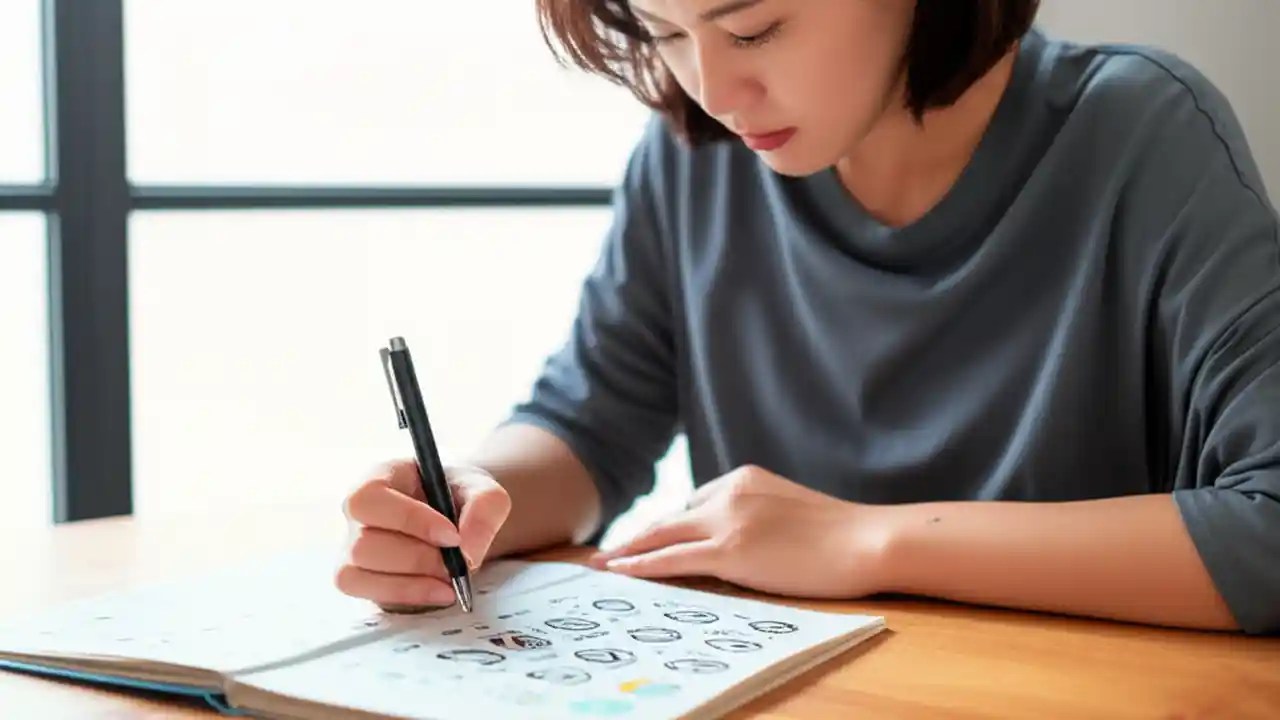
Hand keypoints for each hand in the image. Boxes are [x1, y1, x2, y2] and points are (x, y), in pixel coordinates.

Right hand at [335, 460, 510, 610]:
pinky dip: (404, 596)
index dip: (409, 520)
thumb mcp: (485, 492)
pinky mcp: (360, 578)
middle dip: (416, 559)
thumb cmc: (462, 498)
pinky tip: (439, 593)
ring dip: (410, 581)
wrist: (460, 521)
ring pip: (358, 571)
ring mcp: (352, 547)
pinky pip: (364, 592)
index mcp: (380, 478)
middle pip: (363, 543)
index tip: (452, 537)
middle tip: (455, 565)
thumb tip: (467, 554)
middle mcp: (358, 513)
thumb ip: (484, 511)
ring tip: (450, 579)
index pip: (371, 498)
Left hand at [591, 465, 892, 598]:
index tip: (650, 541)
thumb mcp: (791, 511)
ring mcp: (728, 519)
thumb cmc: (842, 534)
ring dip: (628, 551)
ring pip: (663, 535)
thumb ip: (758, 517)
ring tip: (602, 565)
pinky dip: (642, 566)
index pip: (694, 503)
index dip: (669, 527)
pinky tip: (621, 573)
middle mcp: (729, 491)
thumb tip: (742, 542)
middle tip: (607, 553)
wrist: (868, 539)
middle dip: (636, 537)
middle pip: (670, 517)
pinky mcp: (730, 550)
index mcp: (744, 478)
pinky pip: (673, 559)